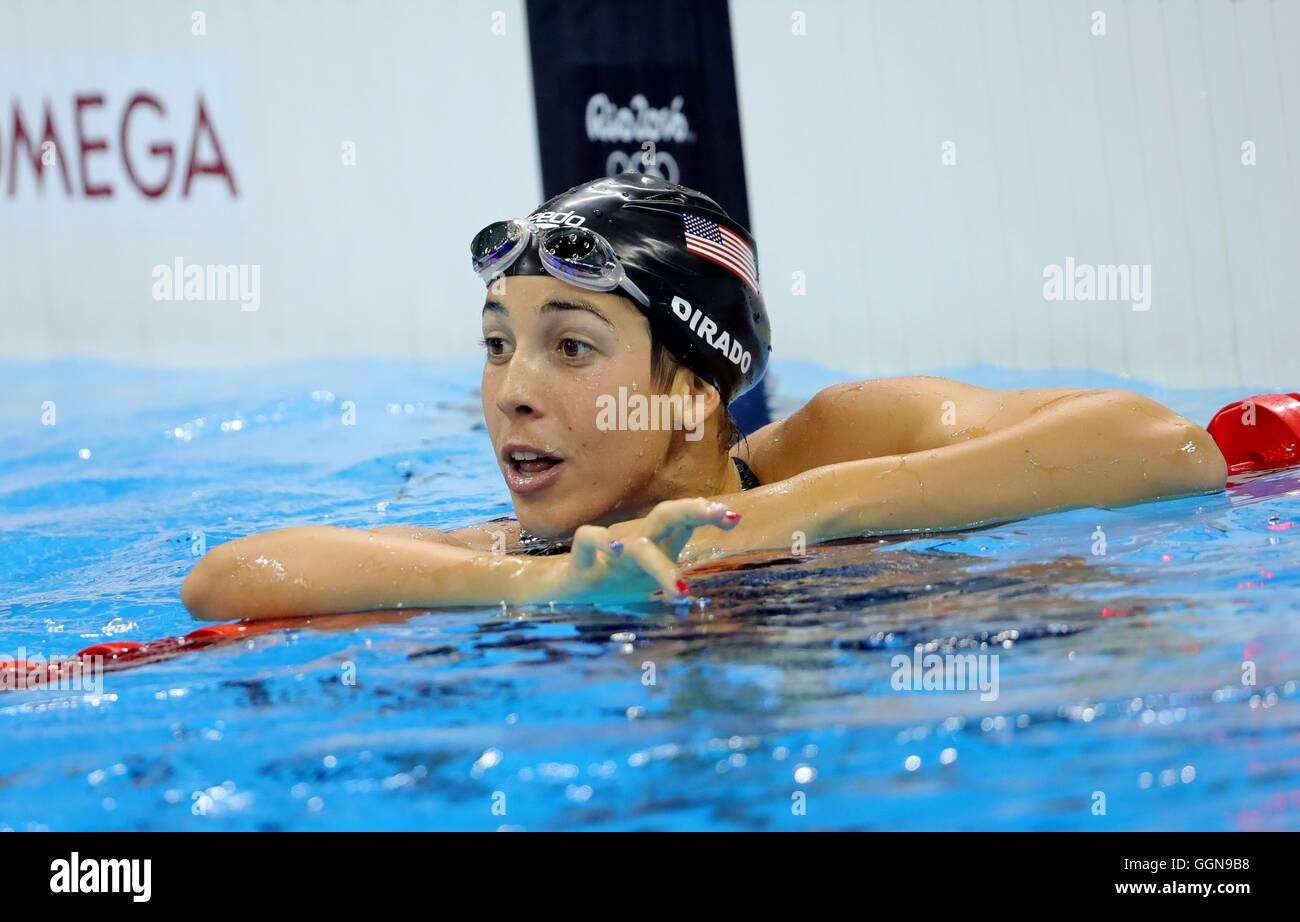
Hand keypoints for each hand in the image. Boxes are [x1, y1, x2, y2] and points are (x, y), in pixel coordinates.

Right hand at [538, 498, 741, 601]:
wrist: (562, 591)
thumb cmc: (612, 585)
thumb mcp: (650, 580)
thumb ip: (675, 576)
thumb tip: (706, 591)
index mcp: (656, 546)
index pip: (685, 520)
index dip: (709, 514)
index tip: (734, 518)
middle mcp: (636, 542)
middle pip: (667, 515)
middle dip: (695, 511)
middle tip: (724, 515)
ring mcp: (611, 553)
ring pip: (638, 543)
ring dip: (660, 563)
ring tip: (681, 591)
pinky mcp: (582, 562)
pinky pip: (588, 539)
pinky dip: (600, 542)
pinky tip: (613, 553)